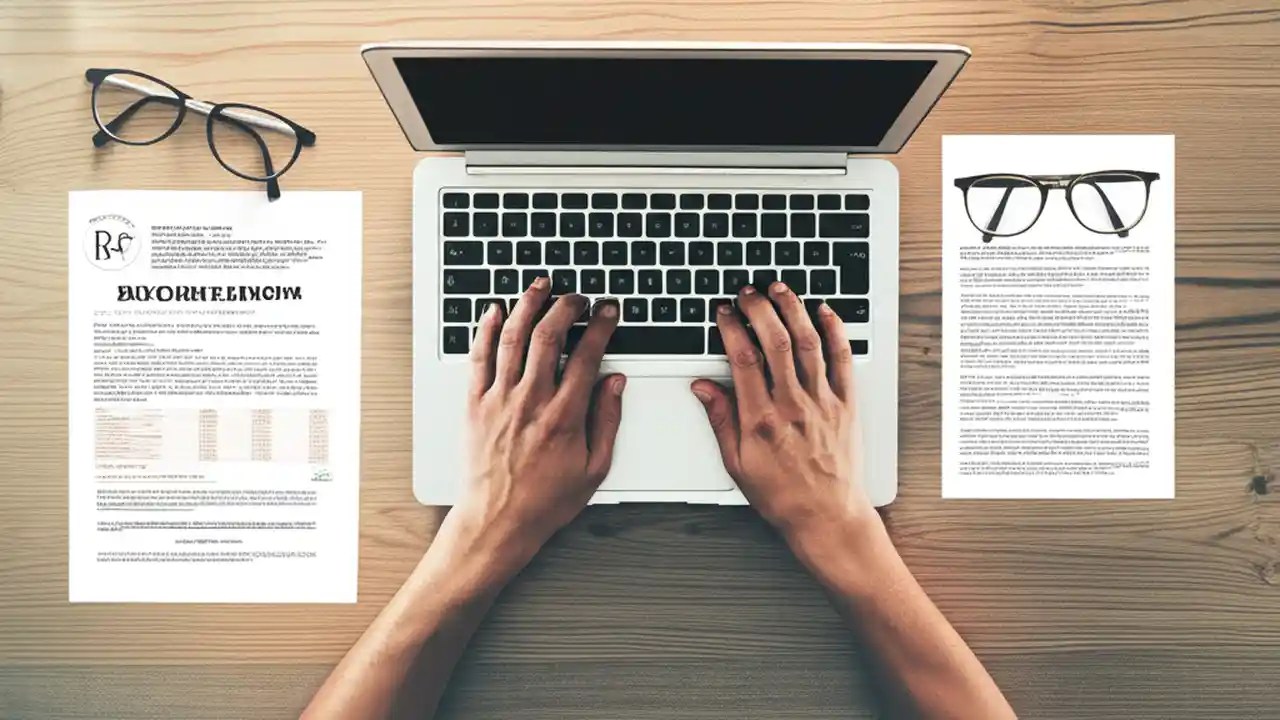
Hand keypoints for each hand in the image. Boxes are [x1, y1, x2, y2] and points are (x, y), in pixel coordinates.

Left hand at [450, 278, 624, 567]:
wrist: (496, 522)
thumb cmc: (545, 501)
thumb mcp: (593, 468)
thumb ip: (607, 421)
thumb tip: (615, 383)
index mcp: (564, 417)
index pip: (587, 356)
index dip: (600, 326)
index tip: (607, 311)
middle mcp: (530, 402)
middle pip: (548, 337)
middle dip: (566, 307)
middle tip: (577, 297)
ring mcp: (499, 400)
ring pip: (512, 338)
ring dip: (527, 305)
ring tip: (540, 286)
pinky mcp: (474, 404)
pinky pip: (478, 357)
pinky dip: (485, 330)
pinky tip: (494, 311)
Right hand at [691, 282, 874, 539]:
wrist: (826, 516)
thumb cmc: (781, 495)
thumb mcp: (737, 463)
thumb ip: (720, 420)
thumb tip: (703, 387)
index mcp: (761, 419)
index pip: (743, 358)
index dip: (731, 327)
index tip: (724, 312)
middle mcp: (793, 405)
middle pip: (776, 341)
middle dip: (760, 308)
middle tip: (748, 292)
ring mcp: (822, 402)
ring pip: (808, 343)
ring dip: (793, 310)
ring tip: (780, 290)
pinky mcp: (846, 404)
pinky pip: (842, 359)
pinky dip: (835, 331)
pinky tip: (825, 312)